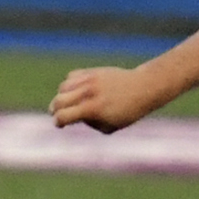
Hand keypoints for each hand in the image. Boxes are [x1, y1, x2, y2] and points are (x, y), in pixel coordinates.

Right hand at [48, 66, 166, 133]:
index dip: (58, 123)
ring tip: (69, 103)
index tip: (61, 125)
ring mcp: (90, 80)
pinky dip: (70, 85)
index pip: (63, 116)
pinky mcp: (92, 72)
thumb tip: (74, 117)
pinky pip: (72, 76)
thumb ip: (89, 123)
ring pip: (63, 87)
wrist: (143, 88)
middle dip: (55, 110)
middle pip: (58, 100)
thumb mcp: (109, 127)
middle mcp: (89, 93)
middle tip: (59, 114)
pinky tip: (77, 91)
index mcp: (93, 109)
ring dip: (62, 97)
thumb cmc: (128, 112)